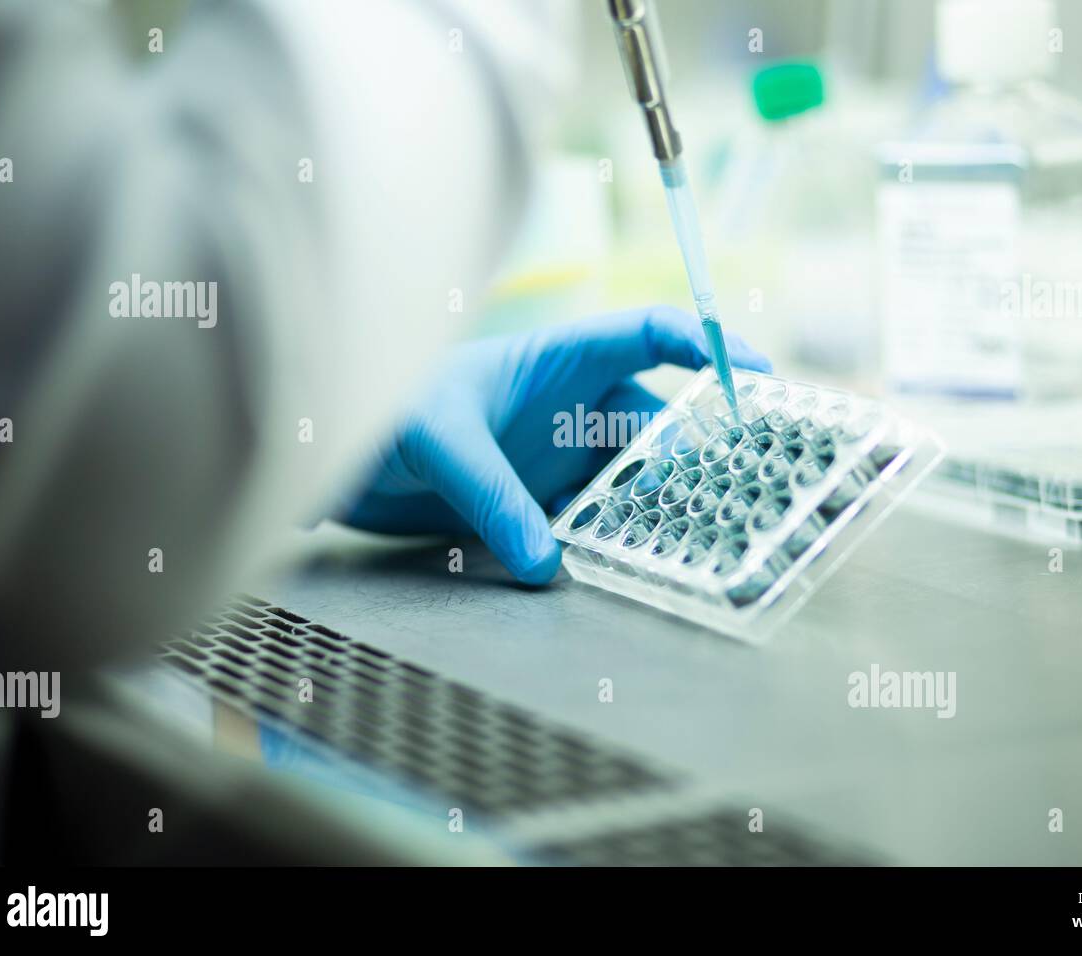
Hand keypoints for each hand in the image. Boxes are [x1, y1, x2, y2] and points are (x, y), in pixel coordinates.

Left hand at [338, 306, 770, 583]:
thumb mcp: (436, 440)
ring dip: (663, 498)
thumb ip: (491, 496)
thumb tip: (546, 562)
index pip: (645, 333)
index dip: (702, 345)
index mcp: (555, 356)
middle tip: (749, 475)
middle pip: (657, 415)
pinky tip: (643, 556)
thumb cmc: (376, 411)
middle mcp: (567, 404)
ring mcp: (555, 454)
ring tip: (706, 527)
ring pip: (633, 473)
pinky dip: (620, 534)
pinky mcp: (537, 500)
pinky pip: (595, 516)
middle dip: (700, 441)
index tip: (752, 372)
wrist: (329, 458)